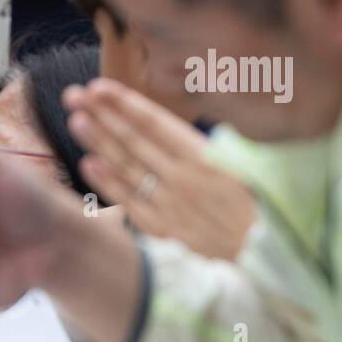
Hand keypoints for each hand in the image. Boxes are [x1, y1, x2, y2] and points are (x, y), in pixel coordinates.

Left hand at [64, 78, 255, 259]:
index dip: (126, 104)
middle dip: (102, 115)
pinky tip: (89, 164)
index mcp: (206, 157)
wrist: (269, 255)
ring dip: (99, 142)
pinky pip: (132, 202)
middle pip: (134, 141)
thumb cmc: (260, 205)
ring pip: (128, 168)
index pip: (156, 123)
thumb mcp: (246, 164)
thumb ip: (208, 143)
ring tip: (76, 120)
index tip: (99, 86)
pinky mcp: (164, 229)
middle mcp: (184, 177)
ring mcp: (171, 204)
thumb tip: (175, 122)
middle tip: (73, 94)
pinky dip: (109, 184)